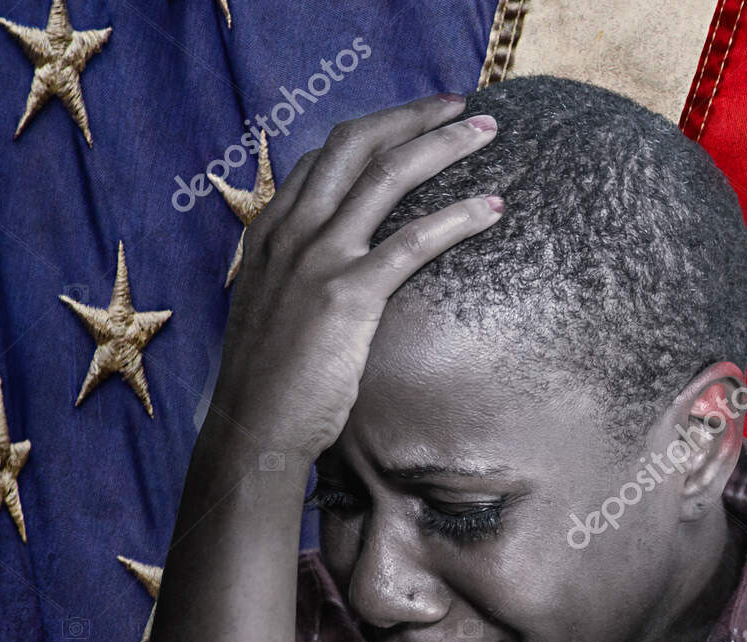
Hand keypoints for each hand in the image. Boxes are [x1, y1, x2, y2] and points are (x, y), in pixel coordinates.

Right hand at [207, 93, 503, 463]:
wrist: (252, 430)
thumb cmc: (268, 385)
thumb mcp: (272, 314)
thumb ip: (296, 280)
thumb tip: (333, 278)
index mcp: (270, 232)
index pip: (323, 156)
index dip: (374, 130)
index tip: (414, 120)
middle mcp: (291, 233)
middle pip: (357, 145)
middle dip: (413, 116)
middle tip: (461, 106)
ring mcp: (317, 259)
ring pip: (388, 176)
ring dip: (444, 145)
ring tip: (487, 131)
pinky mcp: (348, 295)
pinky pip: (414, 240)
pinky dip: (460, 216)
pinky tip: (494, 207)